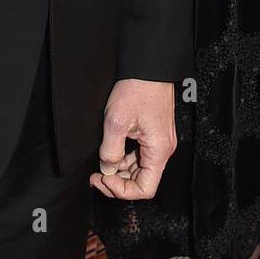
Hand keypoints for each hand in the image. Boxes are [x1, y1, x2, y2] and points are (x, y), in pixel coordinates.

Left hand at [89, 79, 175, 200]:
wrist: (148, 68)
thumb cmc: (138, 89)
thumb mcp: (116, 122)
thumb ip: (110, 151)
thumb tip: (107, 168)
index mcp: (158, 151)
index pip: (145, 189)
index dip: (122, 190)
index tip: (104, 178)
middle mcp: (162, 149)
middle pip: (142, 181)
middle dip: (118, 182)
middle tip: (97, 176)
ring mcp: (158, 142)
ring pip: (139, 169)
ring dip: (120, 171)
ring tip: (101, 165)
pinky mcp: (153, 134)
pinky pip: (139, 155)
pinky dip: (125, 159)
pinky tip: (111, 152)